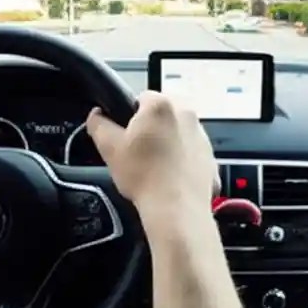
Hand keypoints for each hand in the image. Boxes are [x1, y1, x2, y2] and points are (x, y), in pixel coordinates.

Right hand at [86, 91, 217, 211]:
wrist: (175, 209)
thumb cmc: (145, 177)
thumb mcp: (109, 148)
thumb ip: (98, 124)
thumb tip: (96, 116)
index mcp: (161, 106)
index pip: (141, 98)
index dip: (129, 117)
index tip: (125, 135)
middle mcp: (187, 116)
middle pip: (163, 116)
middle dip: (151, 130)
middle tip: (138, 153)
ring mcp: (203, 138)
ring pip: (179, 135)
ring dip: (167, 146)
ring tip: (153, 169)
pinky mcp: (210, 158)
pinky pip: (191, 156)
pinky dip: (181, 164)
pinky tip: (169, 179)